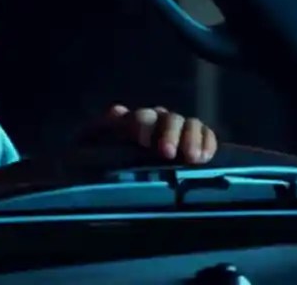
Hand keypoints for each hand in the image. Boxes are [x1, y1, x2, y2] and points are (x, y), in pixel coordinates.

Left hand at [85, 104, 217, 164]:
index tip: (143, 142)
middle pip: (167, 118)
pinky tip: (205, 158)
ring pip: (189, 123)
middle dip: (169, 133)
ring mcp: (177, 133)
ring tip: (192, 158)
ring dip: (191, 138)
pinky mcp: (194, 145)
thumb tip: (116, 111)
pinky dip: (208, 143)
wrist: (105, 184)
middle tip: (168, 153)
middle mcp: (156, 124)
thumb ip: (96, 132)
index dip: (142, 126)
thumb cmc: (97, 169)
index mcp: (130, 124)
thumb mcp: (88, 150)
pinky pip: (206, 136)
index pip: (139, 118)